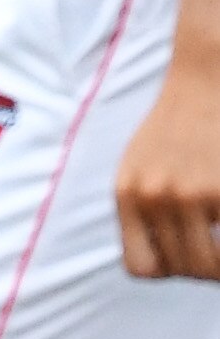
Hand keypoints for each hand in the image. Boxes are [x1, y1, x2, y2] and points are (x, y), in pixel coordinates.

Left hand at [118, 16, 219, 279]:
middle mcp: (154, 196)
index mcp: (128, 194)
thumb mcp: (144, 164)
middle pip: (183, 268)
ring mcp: (192, 192)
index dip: (170, 268)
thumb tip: (167, 262)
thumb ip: (146, 206)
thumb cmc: (181, 120)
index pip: (141, 267)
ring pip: (211, 265)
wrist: (208, 69)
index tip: (192, 255)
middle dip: (209, 269)